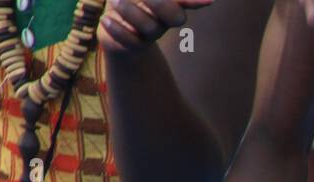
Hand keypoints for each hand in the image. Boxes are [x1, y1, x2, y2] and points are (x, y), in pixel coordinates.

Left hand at [97, 0, 212, 54]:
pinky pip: (131, 41)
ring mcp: (150, 35)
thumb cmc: (130, 3)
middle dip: (160, 3)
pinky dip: (116, 29)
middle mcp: (162, 21)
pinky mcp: (134, 46)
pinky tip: (106, 20)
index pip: (185, 1)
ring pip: (150, 27)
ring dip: (129, 11)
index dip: (194, 0)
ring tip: (114, 0)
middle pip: (175, 17)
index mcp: (167, 6)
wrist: (113, 26)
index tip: (207, 0)